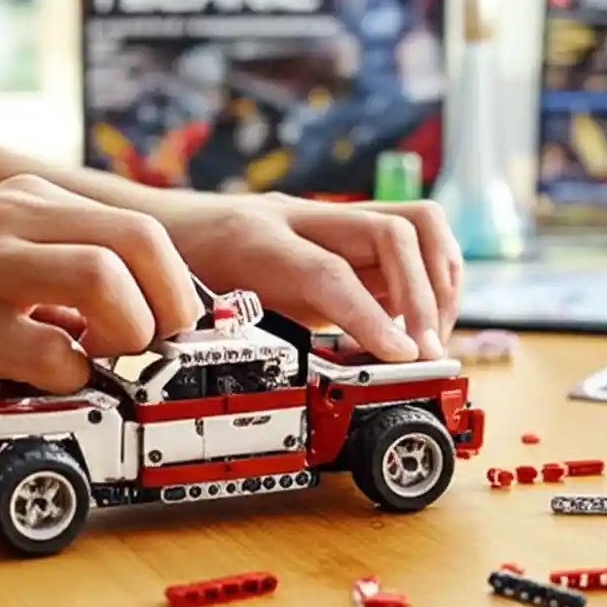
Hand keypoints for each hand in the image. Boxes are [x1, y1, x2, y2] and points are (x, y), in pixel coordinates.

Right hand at [0, 175, 203, 391]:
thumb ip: (50, 273)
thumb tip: (120, 318)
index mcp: (28, 201)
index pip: (141, 226)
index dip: (176, 282)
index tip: (171, 322)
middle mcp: (13, 219)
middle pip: (140, 241)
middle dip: (170, 303)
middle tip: (154, 343)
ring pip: (103, 279)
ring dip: (127, 329)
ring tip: (104, 356)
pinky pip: (47, 349)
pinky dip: (67, 373)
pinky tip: (46, 378)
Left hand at [156, 193, 462, 361]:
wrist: (165, 221)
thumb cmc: (174, 269)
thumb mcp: (195, 310)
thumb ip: (238, 340)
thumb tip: (282, 390)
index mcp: (257, 241)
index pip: (330, 274)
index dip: (373, 318)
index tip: (404, 358)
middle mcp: (302, 217)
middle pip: (396, 232)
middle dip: (426, 298)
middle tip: (426, 355)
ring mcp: (330, 217)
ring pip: (417, 223)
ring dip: (441, 282)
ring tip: (430, 337)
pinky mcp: (349, 230)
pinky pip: (413, 239)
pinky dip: (432, 279)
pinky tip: (416, 321)